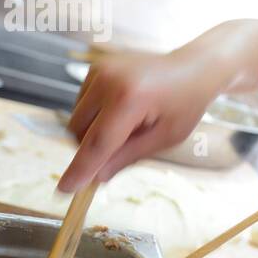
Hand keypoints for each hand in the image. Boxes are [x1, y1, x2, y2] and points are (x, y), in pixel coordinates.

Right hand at [59, 49, 226, 190]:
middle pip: (79, 131)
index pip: (98, 142)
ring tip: (129, 124)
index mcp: (130, 99)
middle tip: (123, 148)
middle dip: (93, 148)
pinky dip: (96, 115)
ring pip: (77, 118)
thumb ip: (128, 157)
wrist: (191, 68)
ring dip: (94, 131)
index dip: (81, 168)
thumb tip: (97, 178)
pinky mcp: (95, 68)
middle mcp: (108, 80)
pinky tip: (122, 110)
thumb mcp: (165, 138)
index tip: (65, 189)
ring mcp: (99, 70)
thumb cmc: (185, 104)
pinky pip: (82, 104)